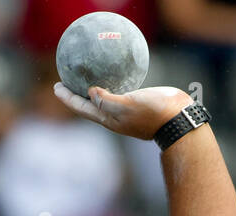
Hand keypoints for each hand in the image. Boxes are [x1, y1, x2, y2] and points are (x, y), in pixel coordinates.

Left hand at [53, 83, 192, 140]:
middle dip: (76, 95)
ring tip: (85, 79)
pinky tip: (113, 76)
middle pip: (90, 106)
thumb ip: (107, 100)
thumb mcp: (127, 106)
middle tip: (64, 82)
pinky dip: (111, 86)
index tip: (56, 87)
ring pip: (104, 100)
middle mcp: (116, 117)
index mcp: (110, 119)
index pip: (83, 108)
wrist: (179, 119)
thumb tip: (91, 92)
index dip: (68, 98)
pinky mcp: (139, 104)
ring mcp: (128, 111)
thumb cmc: (153, 114)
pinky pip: (119, 92)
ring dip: (92, 91)